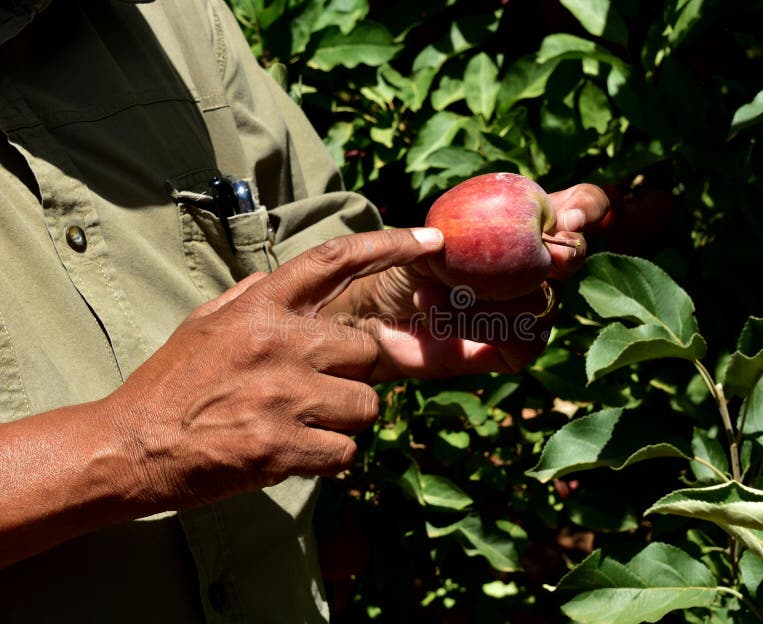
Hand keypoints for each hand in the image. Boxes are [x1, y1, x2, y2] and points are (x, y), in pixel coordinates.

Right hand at [106, 228, 443, 507]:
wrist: (130, 445)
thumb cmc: (171, 383)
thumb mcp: (204, 321)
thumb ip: (247, 296)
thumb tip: (272, 278)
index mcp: (260, 306)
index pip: (336, 260)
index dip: (389, 244)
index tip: (431, 240)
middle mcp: (279, 342)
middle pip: (368, 351)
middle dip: (353, 373)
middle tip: (315, 388)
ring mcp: (283, 394)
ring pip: (365, 405)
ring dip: (341, 418)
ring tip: (299, 422)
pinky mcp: (283, 445)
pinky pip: (345, 451)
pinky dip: (326, 455)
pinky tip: (291, 450)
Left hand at [333, 184, 608, 380]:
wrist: (373, 314)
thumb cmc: (403, 264)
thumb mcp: (431, 234)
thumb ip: (472, 225)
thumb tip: (503, 227)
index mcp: (521, 228)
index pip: (578, 206)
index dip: (585, 206)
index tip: (568, 213)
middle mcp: (532, 268)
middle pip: (572, 256)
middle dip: (558, 253)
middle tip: (538, 253)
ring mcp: (525, 309)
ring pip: (542, 301)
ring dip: (489, 296)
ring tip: (434, 288)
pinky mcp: (512, 348)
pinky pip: (527, 340)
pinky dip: (483, 326)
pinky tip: (441, 317)